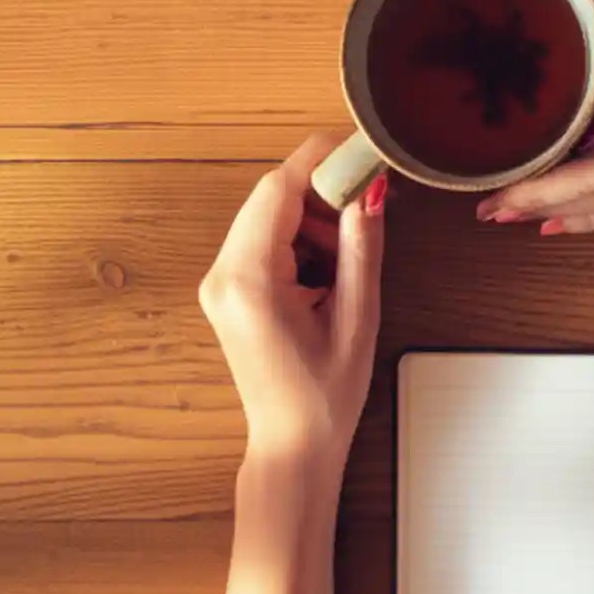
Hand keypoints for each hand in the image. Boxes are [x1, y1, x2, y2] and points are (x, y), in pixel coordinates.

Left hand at [200, 134, 387, 460]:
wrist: (292, 444)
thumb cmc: (326, 395)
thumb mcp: (356, 317)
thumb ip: (360, 247)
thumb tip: (372, 191)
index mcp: (249, 280)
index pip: (278, 189)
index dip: (321, 160)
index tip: (363, 149)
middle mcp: (222, 274)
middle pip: (271, 198)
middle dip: (323, 192)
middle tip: (373, 204)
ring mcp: (220, 281)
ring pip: (269, 217)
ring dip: (314, 219)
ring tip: (350, 254)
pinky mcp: (229, 289)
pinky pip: (265, 241)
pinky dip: (300, 240)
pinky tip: (329, 270)